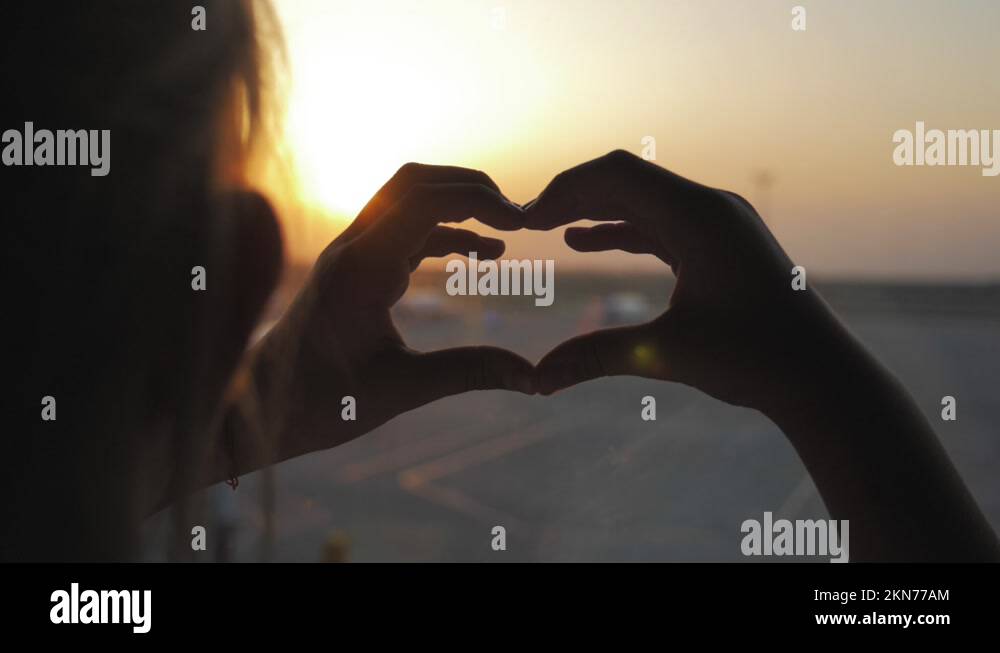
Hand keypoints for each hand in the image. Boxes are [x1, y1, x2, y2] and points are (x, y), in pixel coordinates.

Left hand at [252, 164, 535, 462]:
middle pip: (415, 182)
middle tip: (515, 217)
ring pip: (409, 201)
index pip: (424, 199)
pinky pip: (406, 232)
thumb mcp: (401, 390)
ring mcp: (353, 254)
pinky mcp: (357, 268)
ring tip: (507, 232)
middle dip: (469, 188)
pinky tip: (480, 254)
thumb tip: (534, 378)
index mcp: (362, 267)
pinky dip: (445, 233)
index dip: (477, 200)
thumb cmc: (322, 402)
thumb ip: (469, 373)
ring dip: (457, 206)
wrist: (263, 406)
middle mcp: (354, 248)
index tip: (519, 227)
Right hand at [526, 150, 833, 410]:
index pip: (617, 175)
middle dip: (574, 197)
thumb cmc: (756, 359)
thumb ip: (596, 356)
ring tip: (546, 227)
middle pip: (627, 181)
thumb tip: (536, 380)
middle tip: (526, 223)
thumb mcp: (667, 353)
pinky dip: (621, 231)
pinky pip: (660, 225)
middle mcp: (710, 208)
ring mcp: (718, 224)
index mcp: (699, 216)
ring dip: (595, 211)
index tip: (526, 219)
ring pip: (643, 201)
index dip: (565, 190)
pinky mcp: (720, 246)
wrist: (821, 375)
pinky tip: (586, 243)